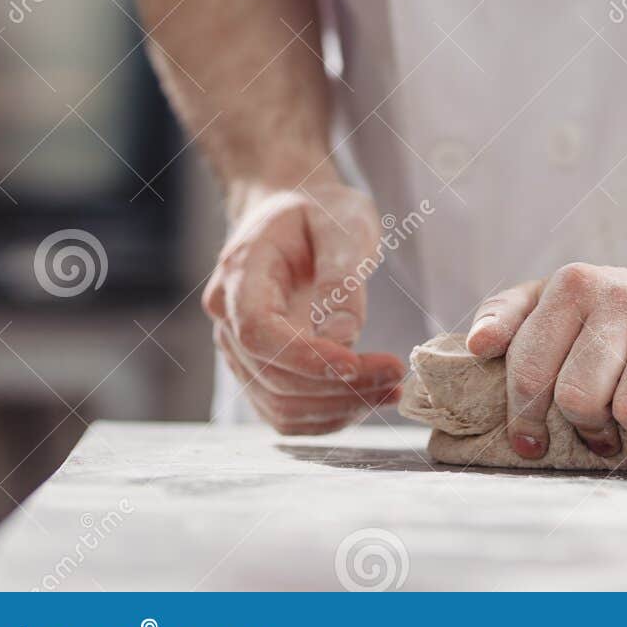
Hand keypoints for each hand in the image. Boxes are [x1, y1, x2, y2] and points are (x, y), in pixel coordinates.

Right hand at [203, 176, 405, 433]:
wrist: (298, 215)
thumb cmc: (320, 211)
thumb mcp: (341, 220)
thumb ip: (339, 272)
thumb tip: (341, 337)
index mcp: (241, 272)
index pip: (258, 332)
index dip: (304, 357)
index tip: (356, 363)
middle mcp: (229, 318)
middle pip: (273, 375)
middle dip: (337, 386)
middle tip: (397, 374)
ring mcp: (242, 350)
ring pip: (280, 405)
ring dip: (339, 408)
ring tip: (393, 389)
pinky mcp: (264, 371)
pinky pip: (289, 411)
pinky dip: (331, 414)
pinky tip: (372, 396)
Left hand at [465, 261, 626, 464]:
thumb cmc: (615, 316)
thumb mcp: (556, 300)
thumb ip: (508, 315)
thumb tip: (476, 346)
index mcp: (574, 284)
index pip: (528, 370)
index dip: (524, 419)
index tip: (532, 442)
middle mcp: (623, 294)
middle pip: (579, 399)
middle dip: (586, 430)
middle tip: (601, 432)